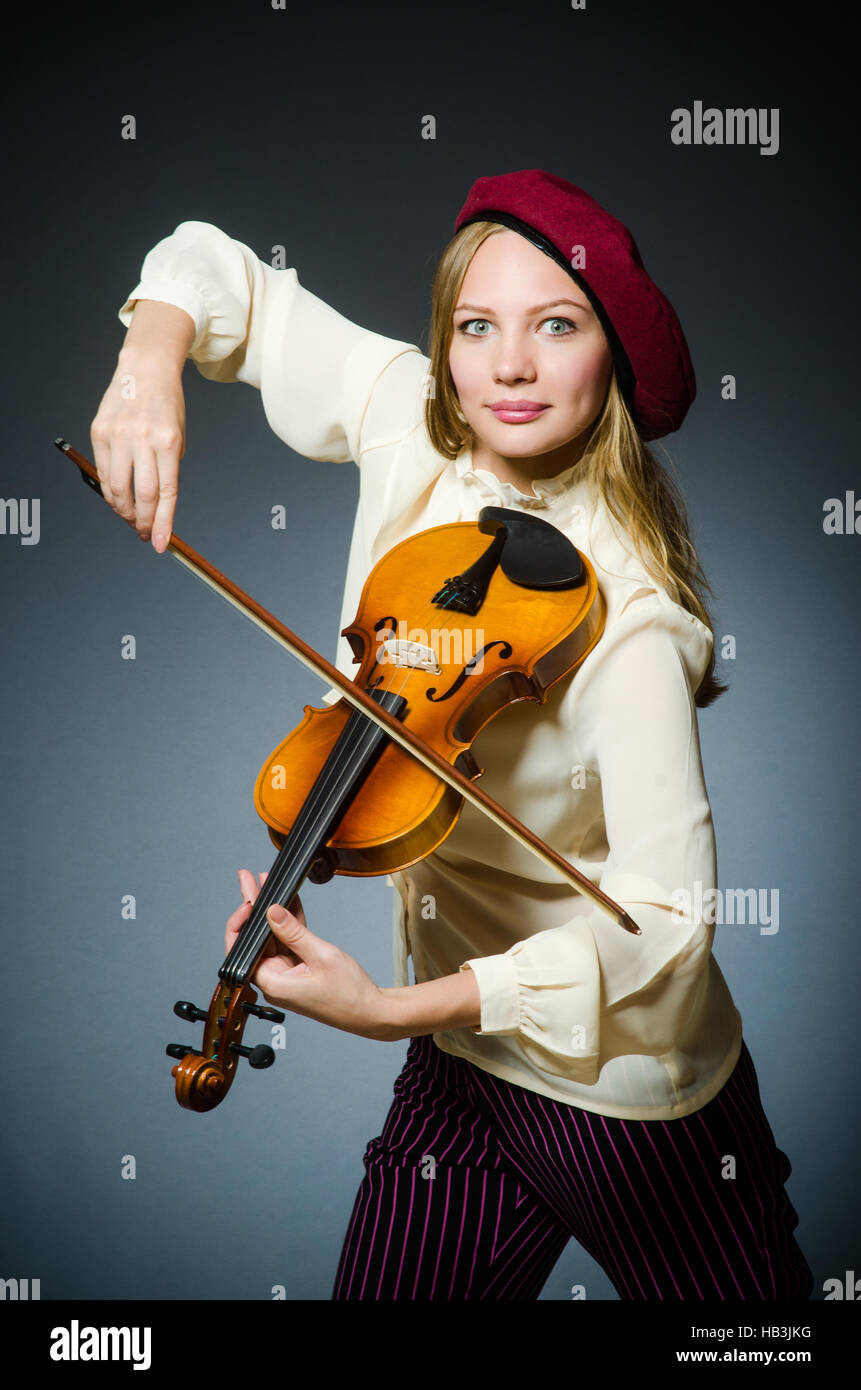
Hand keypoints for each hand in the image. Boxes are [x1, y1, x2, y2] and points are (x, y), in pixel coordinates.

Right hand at [89, 302, 193, 549]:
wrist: (145, 370)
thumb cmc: (166, 407)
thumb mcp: (177, 437)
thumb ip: (167, 469)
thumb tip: (156, 508)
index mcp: (168, 441)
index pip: (166, 492)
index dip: (162, 523)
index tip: (160, 544)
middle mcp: (142, 438)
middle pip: (141, 495)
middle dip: (143, 522)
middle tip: (145, 533)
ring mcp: (118, 435)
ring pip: (116, 488)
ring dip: (124, 510)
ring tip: (131, 518)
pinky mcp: (98, 432)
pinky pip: (103, 471)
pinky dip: (110, 490)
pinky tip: (117, 498)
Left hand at [225, 869, 394, 1041]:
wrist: (370, 1011)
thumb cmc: (348, 994)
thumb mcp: (320, 956)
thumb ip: (293, 932)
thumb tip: (272, 912)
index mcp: (272, 983)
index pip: (243, 950)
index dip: (241, 923)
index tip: (250, 900)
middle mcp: (275, 980)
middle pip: (257, 939)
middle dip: (254, 908)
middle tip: (250, 881)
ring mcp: (287, 974)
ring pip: (274, 937)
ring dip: (272, 912)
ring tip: (266, 883)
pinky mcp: (299, 970)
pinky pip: (290, 942)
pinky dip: (289, 923)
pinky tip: (287, 901)